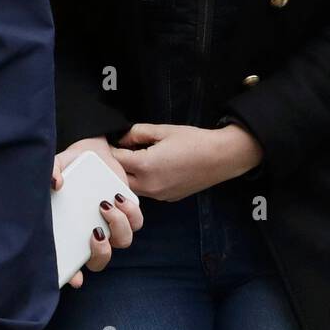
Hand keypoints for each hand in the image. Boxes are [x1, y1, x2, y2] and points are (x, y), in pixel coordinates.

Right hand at [52, 138, 143, 286]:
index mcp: (70, 233)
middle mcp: (91, 234)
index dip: (72, 276)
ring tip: (106, 205)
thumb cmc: (71, 165)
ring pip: (122, 241)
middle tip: (95, 232)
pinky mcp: (129, 212)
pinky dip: (131, 214)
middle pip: (100, 260)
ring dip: (118, 228)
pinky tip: (119, 198)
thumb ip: (52, 171)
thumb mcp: (57, 165)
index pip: (70, 264)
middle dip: (100, 253)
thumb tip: (56, 183)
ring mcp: (111, 225)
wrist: (95, 149)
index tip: (76, 280)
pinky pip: (137, 222)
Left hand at [111, 123, 262, 200]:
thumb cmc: (195, 141)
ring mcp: (158, 195)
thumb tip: (121, 138)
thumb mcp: (163, 130)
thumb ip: (136, 132)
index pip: (114, 160)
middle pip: (118, 178)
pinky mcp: (167, 198)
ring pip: (131, 188)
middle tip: (119, 152)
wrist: (221, 158)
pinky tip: (152, 169)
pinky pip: (146, 191)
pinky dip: (143, 182)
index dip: (109, 149)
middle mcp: (148, 185)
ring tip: (135, 160)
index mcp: (144, 165)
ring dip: (128, 176)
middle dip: (115, 166)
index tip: (109, 143)